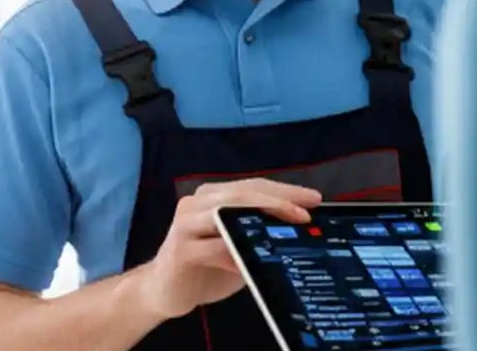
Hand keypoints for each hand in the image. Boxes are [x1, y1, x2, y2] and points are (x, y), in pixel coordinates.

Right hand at [135, 178, 321, 320]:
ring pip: (226, 212)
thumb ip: (257, 232)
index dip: (284, 189)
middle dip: (277, 200)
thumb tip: (299, 227)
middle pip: (241, 194)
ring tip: (289, 225)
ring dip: (260, 217)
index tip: (313, 198)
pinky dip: (237, 255)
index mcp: (210, 197)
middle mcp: (196, 204)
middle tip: (306, 212)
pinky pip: (215, 249)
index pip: (252, 186)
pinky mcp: (181, 251)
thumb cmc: (204, 267)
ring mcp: (186, 225)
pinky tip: (254, 261)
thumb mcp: (236, 245)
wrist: (163, 290)